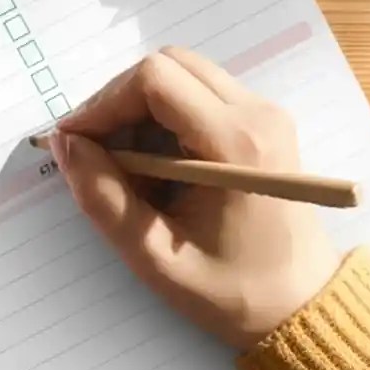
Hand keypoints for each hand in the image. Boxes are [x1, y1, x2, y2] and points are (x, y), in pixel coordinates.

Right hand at [52, 47, 340, 349]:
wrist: (302, 305)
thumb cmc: (233, 292)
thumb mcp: (155, 257)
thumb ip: (103, 199)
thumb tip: (67, 145)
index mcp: (237, 144)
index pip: (155, 79)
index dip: (103, 103)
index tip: (75, 142)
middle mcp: (258, 113)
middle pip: (168, 64)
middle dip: (118, 100)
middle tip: (93, 150)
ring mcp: (265, 112)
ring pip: (183, 73)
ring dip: (140, 106)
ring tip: (125, 162)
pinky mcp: (262, 121)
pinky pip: (200, 91)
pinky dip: (164, 113)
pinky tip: (156, 162)